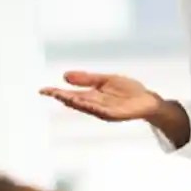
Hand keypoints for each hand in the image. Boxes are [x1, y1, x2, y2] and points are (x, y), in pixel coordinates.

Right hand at [40, 71, 161, 121]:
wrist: (147, 100)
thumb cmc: (127, 91)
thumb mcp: (104, 80)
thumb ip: (87, 79)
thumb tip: (64, 76)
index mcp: (91, 96)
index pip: (71, 94)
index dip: (57, 92)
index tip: (43, 90)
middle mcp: (94, 105)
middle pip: (75, 101)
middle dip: (63, 97)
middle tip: (49, 92)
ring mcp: (104, 111)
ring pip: (86, 106)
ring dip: (74, 102)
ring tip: (63, 96)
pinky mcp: (114, 114)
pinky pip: (101, 111)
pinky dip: (92, 107)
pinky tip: (84, 103)